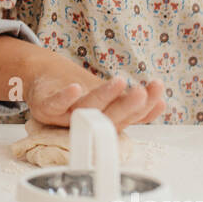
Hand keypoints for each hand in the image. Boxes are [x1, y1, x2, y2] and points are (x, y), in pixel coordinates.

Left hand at [27, 67, 165, 130]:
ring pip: (87, 109)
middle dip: (128, 106)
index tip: (160, 98)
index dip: (145, 111)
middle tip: (144, 93)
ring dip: (104, 97)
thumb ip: (128, 101)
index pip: (128, 119)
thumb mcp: (107, 96)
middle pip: (109, 117)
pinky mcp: (44, 107)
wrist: (42, 78)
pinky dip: (64, 97)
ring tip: (121, 82)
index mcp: (103, 122)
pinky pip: (54, 104)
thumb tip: (159, 102)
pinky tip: (75, 87)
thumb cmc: (78, 91)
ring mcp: (64, 116)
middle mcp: (87, 122)